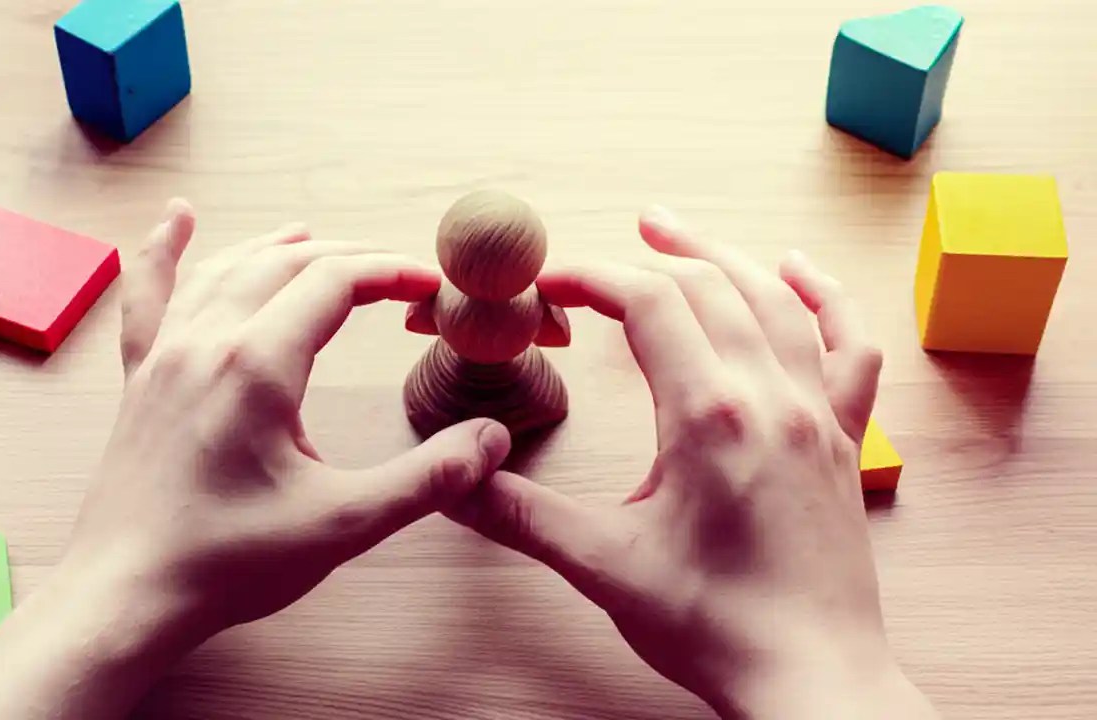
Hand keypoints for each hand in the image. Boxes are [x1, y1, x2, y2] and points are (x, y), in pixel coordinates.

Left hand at [68, 199, 511, 636]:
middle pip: (284, 265)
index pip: (335, 283)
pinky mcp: (141, 381)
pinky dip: (163, 252)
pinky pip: (148, 297)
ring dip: (275, 247)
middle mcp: (207, 342)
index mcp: (258, 365)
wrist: (125, 596)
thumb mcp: (344, 524)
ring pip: (224, 270)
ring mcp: (166, 357)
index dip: (390, 273)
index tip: (430, 284)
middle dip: (346, 258)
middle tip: (393, 274)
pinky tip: (173, 221)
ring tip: (310, 236)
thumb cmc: (227, 562)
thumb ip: (426, 479)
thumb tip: (491, 440)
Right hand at [454, 208, 936, 718]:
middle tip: (598, 250)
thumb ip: (521, 514)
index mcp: (709, 417)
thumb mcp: (603, 565)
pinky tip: (800, 272)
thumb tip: (453, 479)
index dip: (592, 278)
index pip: (647, 304)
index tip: (550, 284)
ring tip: (676, 232)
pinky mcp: (844, 440)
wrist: (809, 679)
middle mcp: (771, 399)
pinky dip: (826, 298)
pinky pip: (850, 346)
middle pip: (709, 286)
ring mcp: (817, 414)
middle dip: (647, 254)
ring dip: (724, 257)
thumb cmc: (713, 627)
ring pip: (777, 301)